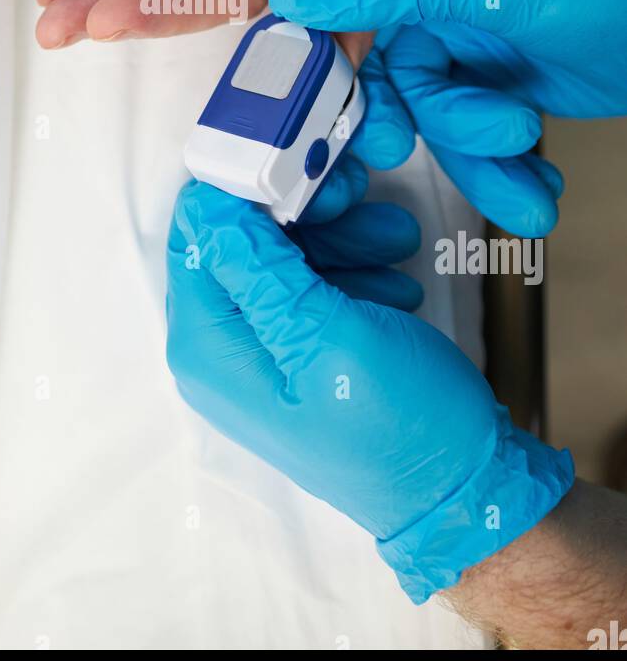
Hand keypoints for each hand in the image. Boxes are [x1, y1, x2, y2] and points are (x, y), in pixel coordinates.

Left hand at [167, 180, 573, 602]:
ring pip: (283, 260)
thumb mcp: (329, 335)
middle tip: (362, 193)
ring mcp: (261, 356)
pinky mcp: (300, 357)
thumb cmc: (398, 424)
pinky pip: (310, 290)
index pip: (197, 234)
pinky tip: (395, 278)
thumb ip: (261, 268)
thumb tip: (205, 204)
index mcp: (208, 348)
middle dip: (304, 212)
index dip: (247, 189)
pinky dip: (351, 272)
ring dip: (339, 238)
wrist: (462, 494)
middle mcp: (221, 352)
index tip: (308, 166)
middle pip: (242, 242)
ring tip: (396, 239)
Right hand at [270, 0, 626, 233]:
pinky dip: (509, 173)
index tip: (370, 132)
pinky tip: (538, 186)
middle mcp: (437, 1)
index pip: (352, 24)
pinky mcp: (507, 90)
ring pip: (443, 127)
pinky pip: (482, 145)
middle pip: (398, 89)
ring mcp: (474, 49)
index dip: (352, 85)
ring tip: (530, 189)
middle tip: (482, 145)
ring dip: (487, 167)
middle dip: (446, 131)